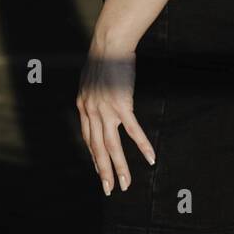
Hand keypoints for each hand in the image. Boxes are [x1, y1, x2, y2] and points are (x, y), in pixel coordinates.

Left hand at [76, 34, 155, 195]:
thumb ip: (92, 94)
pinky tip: (150, 158)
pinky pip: (133, 131)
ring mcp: (106, 110)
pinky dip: (142, 146)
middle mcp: (91, 112)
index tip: (100, 170)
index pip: (88, 139)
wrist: (110, 43)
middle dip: (104, 171)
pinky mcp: (122, 105)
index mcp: (83, 106)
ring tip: (125, 184)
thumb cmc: (103, 57)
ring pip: (112, 146)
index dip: (94, 156)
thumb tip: (95, 100)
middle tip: (109, 189)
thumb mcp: (90, 79)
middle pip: (98, 149)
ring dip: (120, 167)